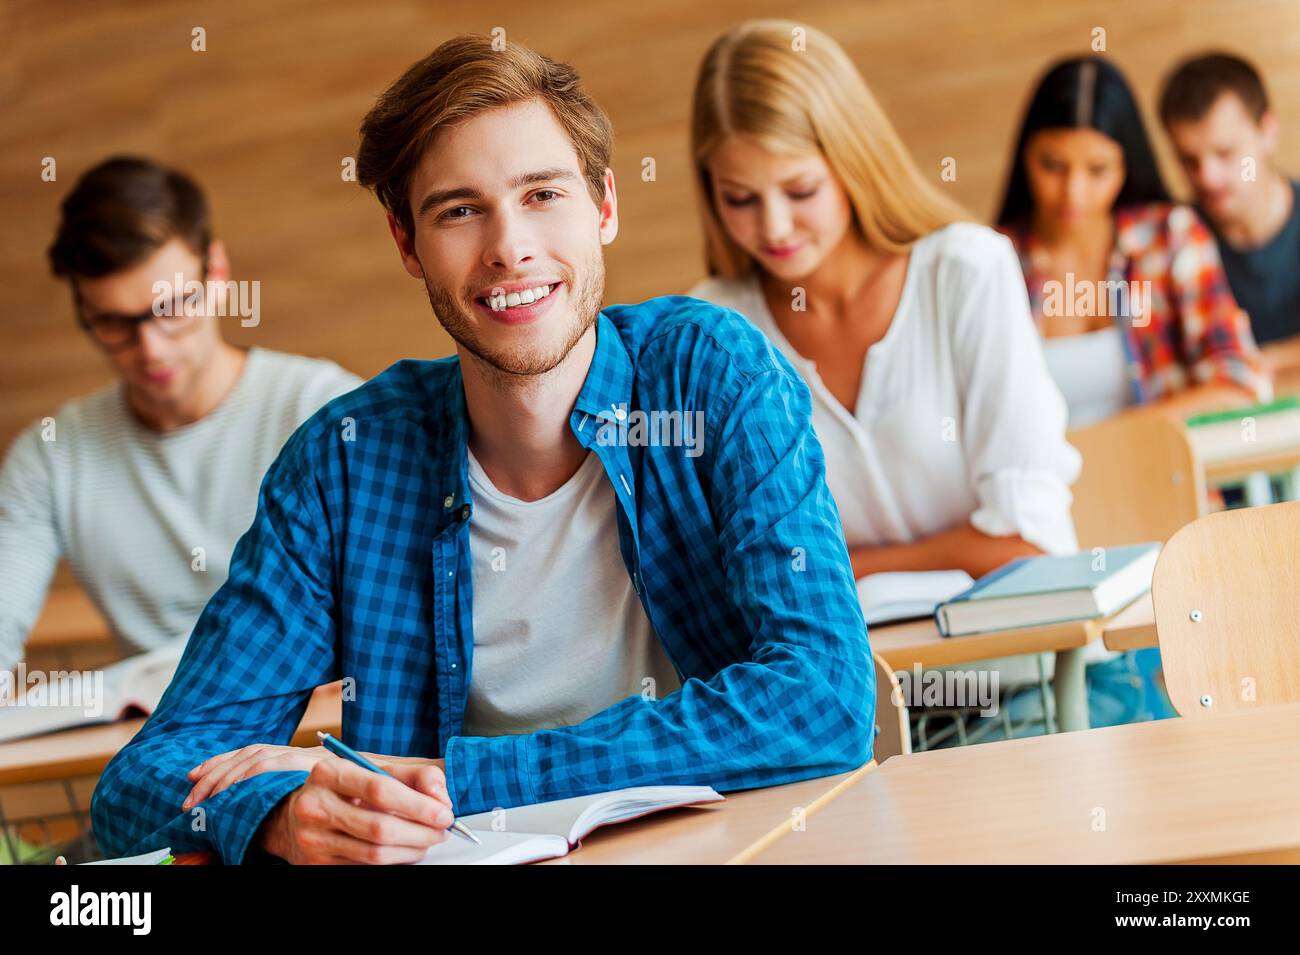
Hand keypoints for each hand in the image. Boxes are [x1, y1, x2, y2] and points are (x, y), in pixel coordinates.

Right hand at [255, 757, 453, 864]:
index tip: (444, 812)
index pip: (380, 789)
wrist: (293, 814)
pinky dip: (394, 861)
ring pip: (374, 854)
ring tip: (428, 840)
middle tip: (442, 830)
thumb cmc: (342, 788)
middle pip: (379, 827)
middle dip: (421, 832)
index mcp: (329, 773)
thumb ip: (413, 775)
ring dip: (412, 850)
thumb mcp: (373, 768)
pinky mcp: (315, 864)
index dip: (418, 804)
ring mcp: (313, 839)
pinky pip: (365, 868)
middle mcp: (315, 806)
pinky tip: (405, 850)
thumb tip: (440, 796)